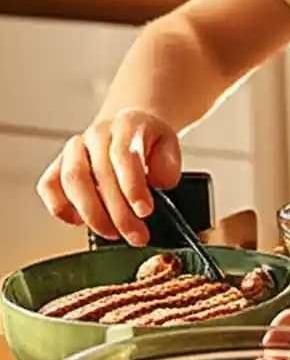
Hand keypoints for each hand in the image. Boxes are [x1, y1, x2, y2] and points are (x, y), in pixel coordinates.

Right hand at [35, 110, 181, 245]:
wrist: (129, 125)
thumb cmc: (149, 140)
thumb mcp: (169, 145)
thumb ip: (168, 164)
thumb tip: (158, 183)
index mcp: (126, 125)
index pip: (124, 156)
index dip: (133, 187)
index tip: (145, 212)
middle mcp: (96, 135)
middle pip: (99, 174)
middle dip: (118, 212)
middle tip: (135, 235)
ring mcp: (74, 149)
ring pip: (72, 181)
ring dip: (92, 214)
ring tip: (113, 234)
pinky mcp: (58, 164)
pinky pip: (49, 186)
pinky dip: (60, 208)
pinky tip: (80, 222)